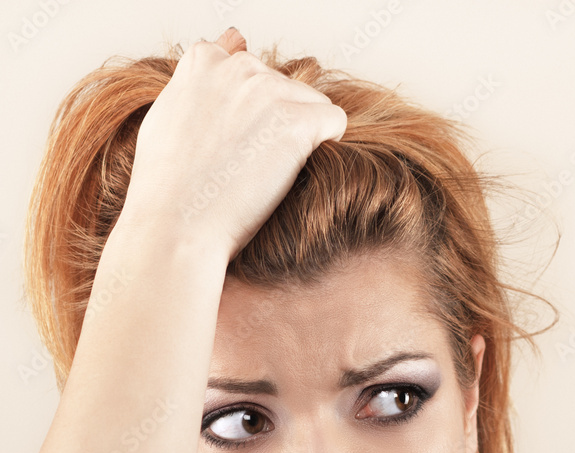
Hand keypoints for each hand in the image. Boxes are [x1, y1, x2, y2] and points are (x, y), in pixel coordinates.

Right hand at [119, 27, 346, 260]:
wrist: (178, 224)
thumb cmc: (170, 185)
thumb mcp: (172, 115)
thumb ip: (203, 75)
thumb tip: (233, 36)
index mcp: (203, 62)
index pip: (245, 65)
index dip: (249, 110)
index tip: (236, 141)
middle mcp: (237, 66)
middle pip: (283, 87)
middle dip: (275, 122)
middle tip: (247, 167)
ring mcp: (268, 91)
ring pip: (312, 103)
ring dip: (300, 136)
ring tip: (264, 173)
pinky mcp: (296, 120)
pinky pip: (335, 121)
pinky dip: (326, 146)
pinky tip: (295, 171)